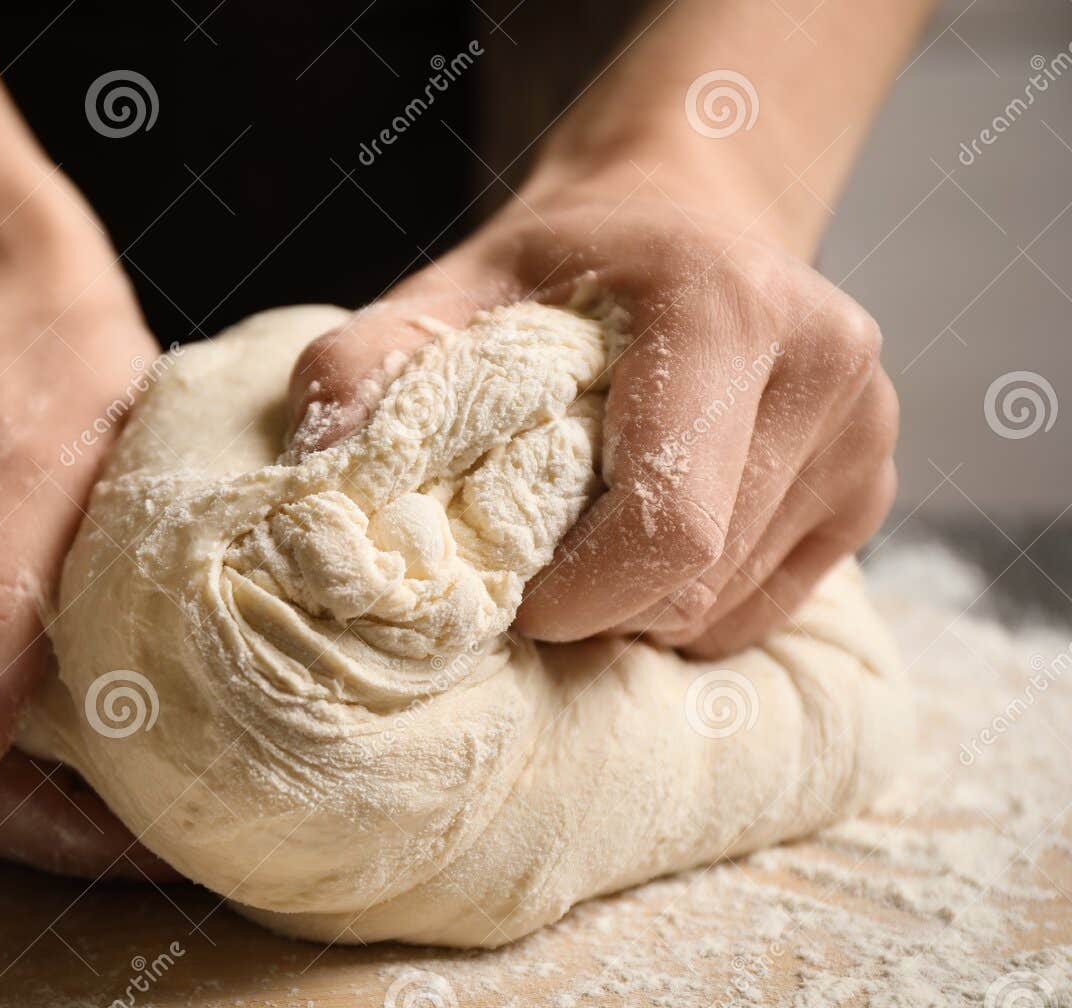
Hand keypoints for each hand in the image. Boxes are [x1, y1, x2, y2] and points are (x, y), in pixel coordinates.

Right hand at [0, 248, 178, 880]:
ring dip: (32, 813)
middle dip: (44, 831)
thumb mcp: (34, 470)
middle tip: (167, 842)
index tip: (151, 845)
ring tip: (144, 815)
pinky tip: (96, 764)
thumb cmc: (36, 370)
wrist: (11, 314)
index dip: (40, 823)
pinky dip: (15, 770)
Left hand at [287, 190, 896, 657]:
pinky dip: (687, 605)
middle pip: (693, 579)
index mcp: (723, 308)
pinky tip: (648, 542)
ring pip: (728, 605)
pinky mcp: (870, 483)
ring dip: (638, 609)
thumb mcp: (455, 285)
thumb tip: (315, 459)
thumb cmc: (564, 266)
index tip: (510, 596)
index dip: (576, 596)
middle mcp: (822, 365)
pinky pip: (763, 608)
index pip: (666, 523)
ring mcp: (865, 430)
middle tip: (532, 569)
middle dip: (596, 606)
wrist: (686, 220)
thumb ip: (374, 359)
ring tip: (589, 541)